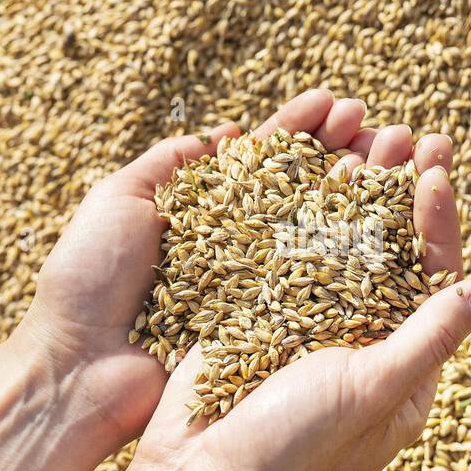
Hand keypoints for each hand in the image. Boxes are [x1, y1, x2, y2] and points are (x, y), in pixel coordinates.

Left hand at [0, 90, 376, 470]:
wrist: (79, 369)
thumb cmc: (86, 282)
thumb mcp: (116, 200)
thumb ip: (168, 163)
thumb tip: (221, 134)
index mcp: (201, 211)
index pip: (260, 159)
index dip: (298, 128)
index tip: (334, 101)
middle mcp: (235, 245)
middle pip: (300, 188)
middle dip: (340, 152)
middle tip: (377, 126)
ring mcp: (254, 286)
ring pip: (316, 231)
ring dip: (356, 192)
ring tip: (391, 158)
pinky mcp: (264, 328)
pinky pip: (310, 286)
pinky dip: (347, 253)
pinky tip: (380, 220)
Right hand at [48, 119, 470, 470]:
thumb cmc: (292, 448)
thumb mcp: (373, 389)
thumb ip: (431, 336)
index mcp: (401, 374)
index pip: (433, 286)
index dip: (437, 226)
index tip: (434, 173)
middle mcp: (360, 346)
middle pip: (392, 257)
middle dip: (401, 197)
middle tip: (411, 136)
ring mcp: (309, 328)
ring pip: (342, 247)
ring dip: (355, 194)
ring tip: (363, 136)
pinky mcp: (261, 315)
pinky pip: (289, 254)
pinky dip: (301, 211)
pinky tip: (306, 169)